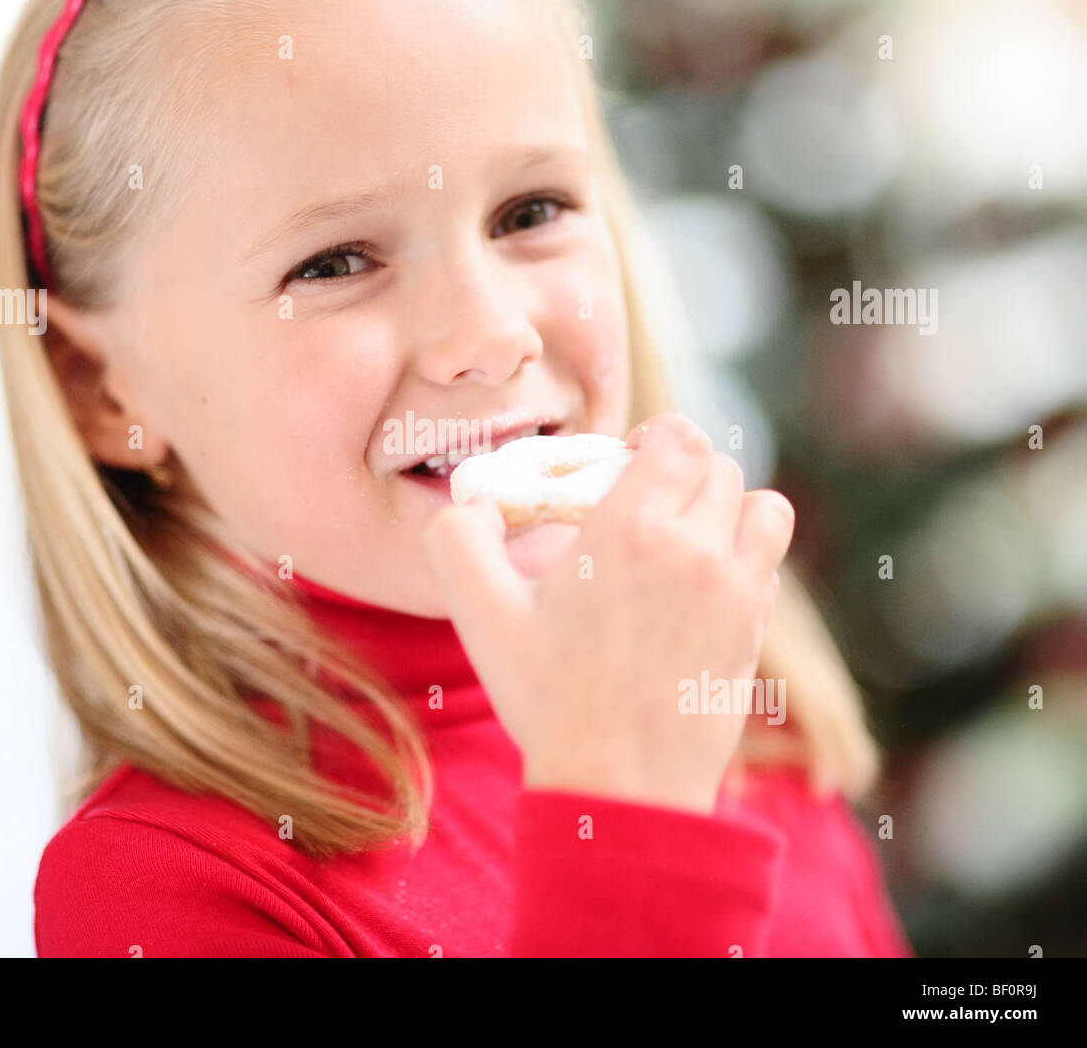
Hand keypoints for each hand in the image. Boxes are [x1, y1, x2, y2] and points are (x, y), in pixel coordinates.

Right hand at [420, 413, 793, 813]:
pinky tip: (704, 587)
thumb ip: (457, 541)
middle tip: (649, 504)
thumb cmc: (548, 700)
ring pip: (762, 509)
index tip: (632, 457)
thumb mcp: (481, 616)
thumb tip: (472, 502)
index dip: (657, 439)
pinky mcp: (755, 632)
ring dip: (729, 508)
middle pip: (717, 468)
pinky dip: (745, 558)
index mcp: (630, 530)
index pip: (678, 440)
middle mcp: (695, 550)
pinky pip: (768, 564)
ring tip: (690, 536)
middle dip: (683, 473)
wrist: (619, 787)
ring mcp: (735, 592)